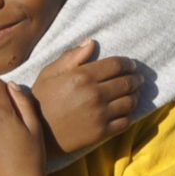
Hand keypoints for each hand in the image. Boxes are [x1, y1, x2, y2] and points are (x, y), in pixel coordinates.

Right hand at [32, 40, 140, 155]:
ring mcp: (99, 114)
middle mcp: (94, 94)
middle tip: (138, 79)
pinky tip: (126, 111)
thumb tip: (92, 43)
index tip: (131, 64)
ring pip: (129, 102)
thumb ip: (72, 57)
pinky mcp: (101, 132)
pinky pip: (125, 121)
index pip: (116, 65)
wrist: (36, 133)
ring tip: (134, 94)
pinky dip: (129, 115)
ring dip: (135, 96)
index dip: (128, 63)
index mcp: (82, 76)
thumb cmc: (41, 100)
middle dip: (136, 78)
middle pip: (126, 82)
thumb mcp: (49, 74)